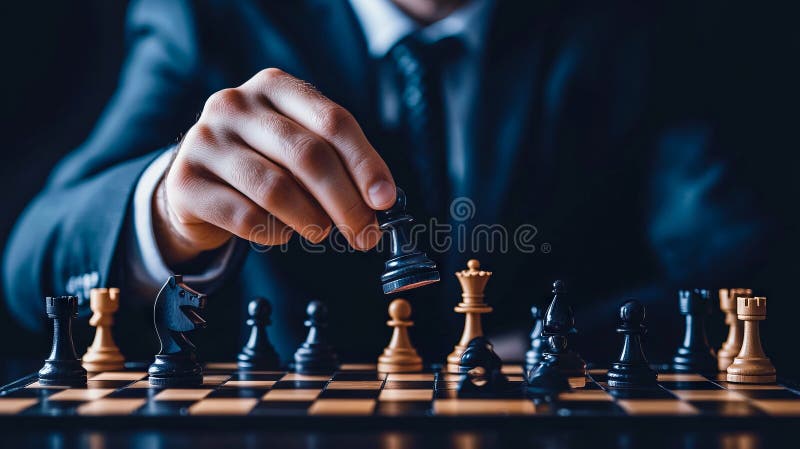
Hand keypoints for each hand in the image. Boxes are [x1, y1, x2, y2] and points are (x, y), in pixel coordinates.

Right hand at [153, 68, 395, 265]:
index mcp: (274, 86)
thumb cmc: (263, 163)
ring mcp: (205, 140)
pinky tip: (282, 233)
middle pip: (308, 155)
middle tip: (365, 235)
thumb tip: (378, 201)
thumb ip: (338, 163)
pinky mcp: (185, 182)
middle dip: (346, 202)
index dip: (365, 164)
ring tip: (324, 233)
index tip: (385, 201)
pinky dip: (275, 233)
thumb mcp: (299, 147)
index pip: (333, 121)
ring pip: (277, 188)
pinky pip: (245, 217)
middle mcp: (235, 104)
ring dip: (313, 221)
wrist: (197, 184)